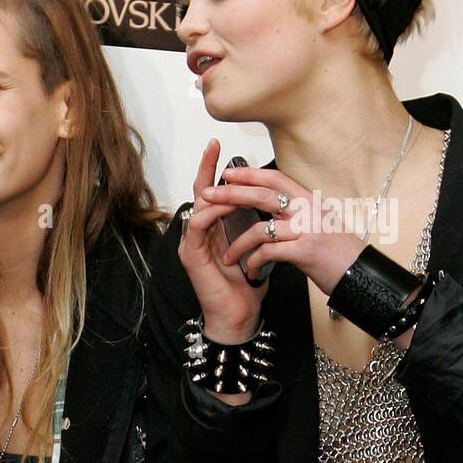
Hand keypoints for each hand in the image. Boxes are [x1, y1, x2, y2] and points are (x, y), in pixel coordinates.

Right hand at [178, 140, 268, 342]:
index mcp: (214, 229)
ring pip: (198, 206)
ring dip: (215, 191)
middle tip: (215, 146)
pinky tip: (226, 205)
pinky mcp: (190, 255)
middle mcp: (199, 233)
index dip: (214, 169)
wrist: (239, 315)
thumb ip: (254, 223)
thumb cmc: (247, 285)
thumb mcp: (255, 245)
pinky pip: (197, 225)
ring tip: (230, 180)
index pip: (213, 193)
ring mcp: (191, 244)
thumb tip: (272, 199)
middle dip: (206, 168)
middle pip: (199, 193)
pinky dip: (211, 212)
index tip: (223, 147)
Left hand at [202, 162, 368, 297]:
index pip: (275, 178)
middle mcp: (308, 209)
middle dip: (231, 195)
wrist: (360, 275)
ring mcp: (307, 229)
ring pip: (261, 228)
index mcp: (308, 200)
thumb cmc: (337, 252)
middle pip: (262, 195)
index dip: (249, 174)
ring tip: (227, 258)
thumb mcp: (317, 223)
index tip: (227, 174)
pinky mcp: (305, 251)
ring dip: (238, 245)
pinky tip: (250, 272)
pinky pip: (269, 252)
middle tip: (207, 196)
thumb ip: (295, 212)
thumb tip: (271, 205)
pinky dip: (255, 263)